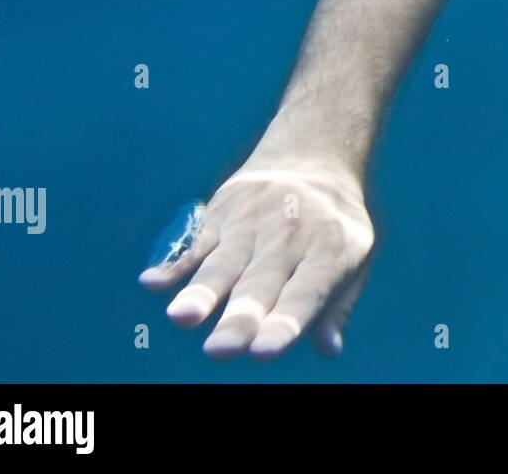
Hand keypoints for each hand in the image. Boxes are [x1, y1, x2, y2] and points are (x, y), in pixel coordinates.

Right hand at [138, 159, 374, 358]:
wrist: (312, 156)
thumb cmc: (333, 227)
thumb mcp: (354, 258)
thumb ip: (335, 305)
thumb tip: (330, 349)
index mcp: (328, 253)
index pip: (304, 295)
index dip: (284, 323)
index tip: (264, 351)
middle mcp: (288, 237)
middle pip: (259, 284)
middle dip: (239, 319)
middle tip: (221, 350)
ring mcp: (250, 224)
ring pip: (222, 264)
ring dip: (201, 292)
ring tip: (182, 318)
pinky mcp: (219, 214)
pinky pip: (194, 243)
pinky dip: (173, 263)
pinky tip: (153, 282)